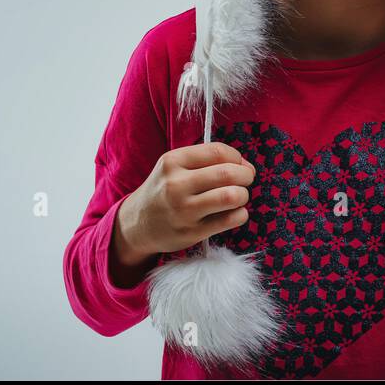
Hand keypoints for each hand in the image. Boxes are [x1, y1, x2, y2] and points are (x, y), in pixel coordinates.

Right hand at [115, 141, 256, 259]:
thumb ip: (207, 160)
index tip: (239, 165)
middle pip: (228, 173)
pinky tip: (234, 213)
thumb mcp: (174, 166)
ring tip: (238, 197)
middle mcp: (176, 185)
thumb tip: (246, 166)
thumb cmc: (164, 190)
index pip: (218, 151)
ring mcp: (183, 210)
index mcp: (173, 161)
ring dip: (243, 195)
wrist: (137, 223)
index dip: (237, 157)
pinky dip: (240, 214)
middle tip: (245, 180)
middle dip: (246, 175)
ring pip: (231, 196)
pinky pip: (230, 220)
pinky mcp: (191, 232)